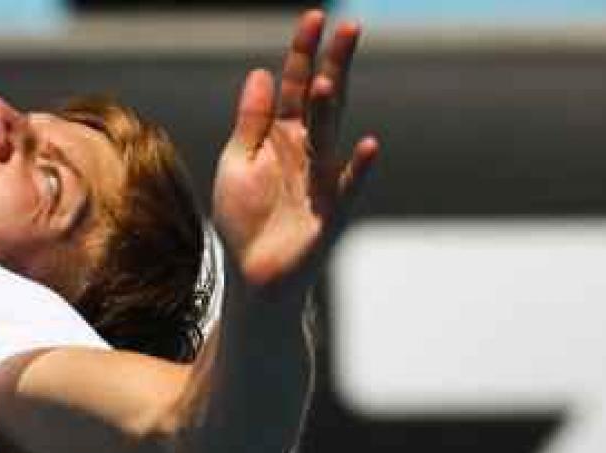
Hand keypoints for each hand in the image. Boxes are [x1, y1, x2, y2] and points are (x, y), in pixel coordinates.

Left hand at [212, 9, 378, 296]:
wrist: (252, 276)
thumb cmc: (245, 220)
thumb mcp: (237, 163)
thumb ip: (251, 122)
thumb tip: (262, 72)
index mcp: (283, 135)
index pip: (294, 86)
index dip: (302, 53)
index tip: (314, 17)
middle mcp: (308, 151)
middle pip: (322, 100)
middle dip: (333, 65)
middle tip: (349, 26)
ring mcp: (323, 179)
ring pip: (328, 137)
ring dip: (328, 111)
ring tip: (324, 82)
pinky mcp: (332, 213)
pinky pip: (348, 187)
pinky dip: (359, 169)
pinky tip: (368, 145)